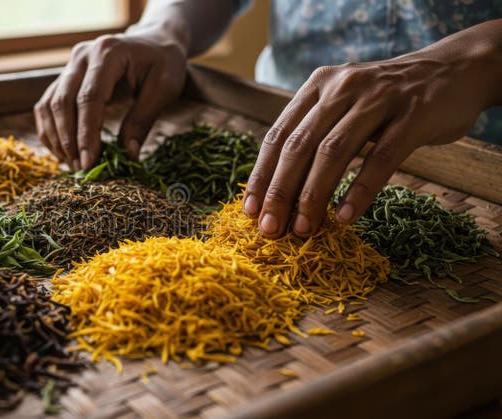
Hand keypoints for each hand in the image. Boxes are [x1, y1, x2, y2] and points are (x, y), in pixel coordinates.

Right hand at [34, 34, 185, 169]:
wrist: (155, 41)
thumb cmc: (163, 63)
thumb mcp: (164, 88)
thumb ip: (143, 120)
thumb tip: (128, 156)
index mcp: (108, 53)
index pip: (89, 98)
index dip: (86, 133)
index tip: (89, 162)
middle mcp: (82, 56)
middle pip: (63, 101)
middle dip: (68, 139)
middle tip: (80, 168)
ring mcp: (70, 65)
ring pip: (49, 104)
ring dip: (56, 138)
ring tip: (71, 164)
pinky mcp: (66, 77)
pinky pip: (47, 105)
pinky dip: (50, 130)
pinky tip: (63, 152)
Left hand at [242, 20, 501, 238]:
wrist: (453, 70)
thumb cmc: (388, 101)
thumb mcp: (344, 106)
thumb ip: (315, 135)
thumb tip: (278, 193)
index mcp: (317, 86)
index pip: (277, 135)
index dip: (262, 176)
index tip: (250, 212)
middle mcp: (342, 88)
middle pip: (299, 146)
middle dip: (280, 192)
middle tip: (270, 229)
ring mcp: (378, 98)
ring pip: (334, 152)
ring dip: (313, 196)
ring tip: (303, 230)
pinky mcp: (413, 115)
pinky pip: (381, 158)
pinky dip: (359, 191)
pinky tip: (345, 217)